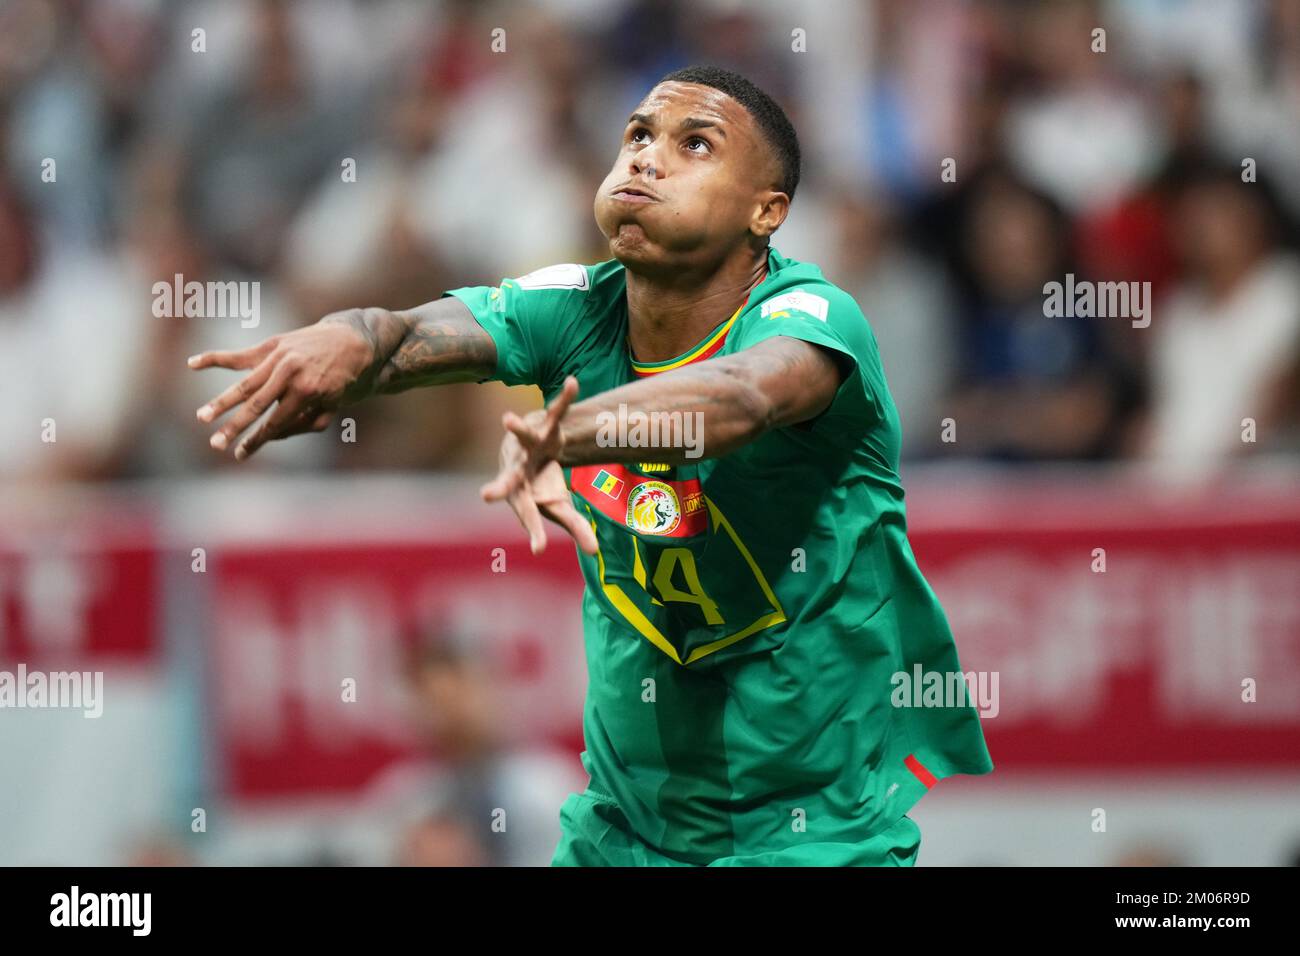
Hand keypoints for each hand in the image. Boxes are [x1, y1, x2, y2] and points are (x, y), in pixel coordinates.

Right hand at [189, 316, 376, 460]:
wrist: (351, 342)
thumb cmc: (341, 382)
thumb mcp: (330, 409)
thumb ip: (302, 424)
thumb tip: (270, 434)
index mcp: (307, 392)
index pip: (275, 423)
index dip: (256, 441)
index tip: (239, 455)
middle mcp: (290, 373)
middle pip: (255, 405)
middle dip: (233, 427)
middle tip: (214, 444)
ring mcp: (279, 358)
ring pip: (244, 384)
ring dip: (221, 402)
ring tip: (202, 417)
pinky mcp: (271, 345)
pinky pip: (239, 355)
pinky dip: (214, 359)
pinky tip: (192, 364)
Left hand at [480, 376, 597, 556]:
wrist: (531, 452)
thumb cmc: (541, 484)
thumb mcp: (558, 507)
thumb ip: (575, 528)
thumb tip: (594, 553)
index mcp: (522, 495)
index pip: (529, 516)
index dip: (534, 532)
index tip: (538, 549)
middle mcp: (519, 470)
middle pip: (509, 480)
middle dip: (499, 488)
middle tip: (487, 495)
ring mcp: (529, 447)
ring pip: (524, 437)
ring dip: (517, 428)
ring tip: (507, 419)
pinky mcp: (544, 426)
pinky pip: (557, 411)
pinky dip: (565, 398)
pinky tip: (574, 382)